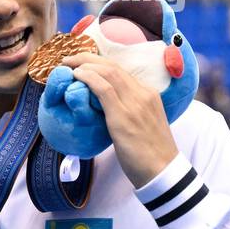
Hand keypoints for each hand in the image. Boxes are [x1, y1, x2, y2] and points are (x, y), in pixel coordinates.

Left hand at [61, 52, 178, 187]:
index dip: (99, 63)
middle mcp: (143, 94)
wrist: (162, 170)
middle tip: (69, 58)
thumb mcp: (141, 124)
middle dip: (88, 58)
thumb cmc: (149, 153)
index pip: (121, 70)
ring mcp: (135, 103)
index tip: (82, 63)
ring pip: (107, 72)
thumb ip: (128, 111)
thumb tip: (108, 108)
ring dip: (84, 65)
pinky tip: (75, 77)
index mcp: (148, 94)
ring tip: (67, 65)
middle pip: (112, 66)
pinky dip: (87, 78)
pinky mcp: (123, 115)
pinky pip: (103, 88)